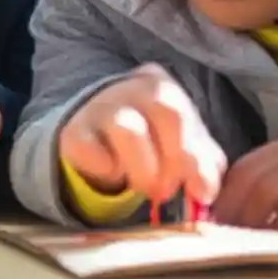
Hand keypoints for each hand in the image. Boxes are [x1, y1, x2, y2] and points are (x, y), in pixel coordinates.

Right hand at [58, 63, 226, 204]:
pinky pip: (92, 152)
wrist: (91, 137)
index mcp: (160, 86)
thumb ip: (201, 164)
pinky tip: (113, 173)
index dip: (195, 157)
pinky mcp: (72, 133)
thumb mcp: (179, 147)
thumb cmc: (146, 140)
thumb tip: (205, 191)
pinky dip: (107, 170)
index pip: (184, 114)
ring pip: (130, 131)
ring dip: (144, 169)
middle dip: (175, 162)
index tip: (202, 192)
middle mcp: (130, 87)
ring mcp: (98, 106)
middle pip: (167, 115)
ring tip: (143, 185)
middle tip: (169, 191)